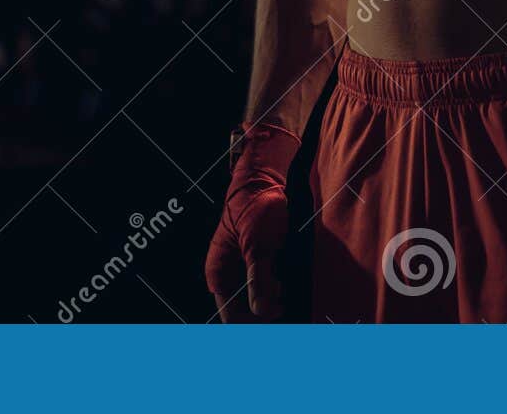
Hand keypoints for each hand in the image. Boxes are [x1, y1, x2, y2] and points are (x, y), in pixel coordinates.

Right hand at [204, 181, 287, 320]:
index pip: (233, 319)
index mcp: (219, 275)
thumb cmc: (256, 207)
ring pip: (261, 301)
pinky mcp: (261, 265)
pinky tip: (288, 278)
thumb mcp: (258, 246)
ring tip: (284, 283)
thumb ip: (258, 281)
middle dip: (267, 311)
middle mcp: (230, 278)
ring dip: (275, 299)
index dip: (254, 325)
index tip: (276, 317)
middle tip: (282, 296)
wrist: (267, 180)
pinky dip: (280, 288)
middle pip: (248, 313)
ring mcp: (245, 272)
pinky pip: (270, 287)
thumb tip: (261, 312)